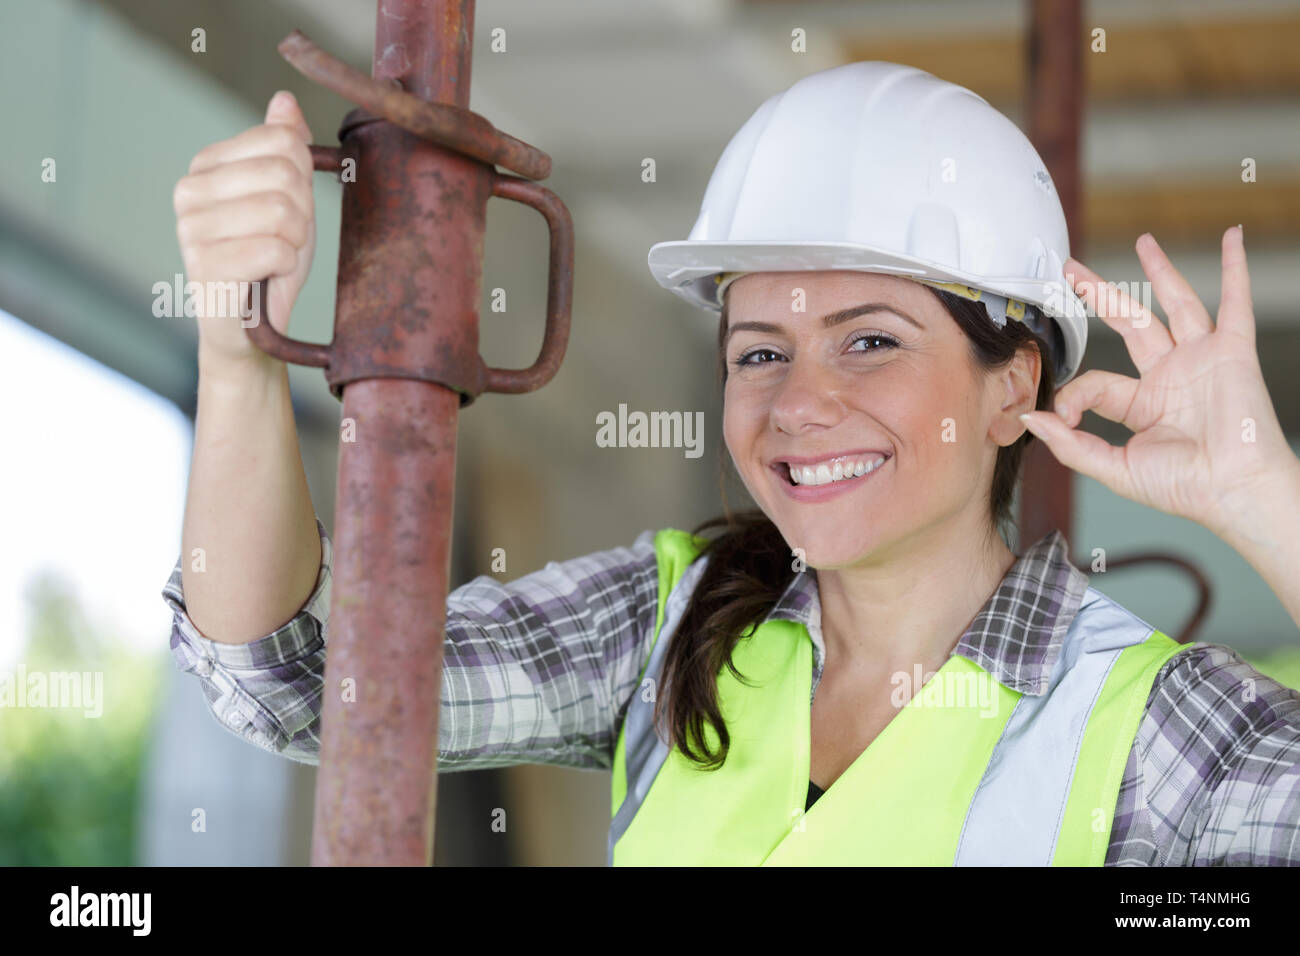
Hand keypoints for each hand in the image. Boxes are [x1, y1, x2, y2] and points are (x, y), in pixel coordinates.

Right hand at [172, 90, 316, 374]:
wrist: (251, 329)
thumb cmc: (269, 261)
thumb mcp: (288, 197)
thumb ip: (283, 148)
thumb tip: (284, 101)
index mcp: (206, 165)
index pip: (283, 141)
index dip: (304, 179)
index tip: (291, 208)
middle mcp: (189, 191)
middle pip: (285, 173)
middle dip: (303, 212)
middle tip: (286, 239)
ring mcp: (190, 229)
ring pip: (283, 211)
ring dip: (296, 242)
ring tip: (274, 259)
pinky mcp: (204, 267)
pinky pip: (275, 249)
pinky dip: (284, 267)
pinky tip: (265, 278)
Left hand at [1019, 227, 1297, 541]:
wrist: (1234, 491)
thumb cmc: (1186, 487)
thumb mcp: (1115, 468)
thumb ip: (1071, 445)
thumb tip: (1030, 421)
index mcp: (1143, 403)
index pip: (1097, 381)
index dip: (1075, 395)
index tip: (1064, 415)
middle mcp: (1171, 375)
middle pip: (1129, 322)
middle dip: (1099, 294)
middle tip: (1071, 269)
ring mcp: (1201, 359)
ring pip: (1175, 304)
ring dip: (1159, 271)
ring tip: (1142, 241)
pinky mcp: (1232, 352)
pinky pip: (1235, 302)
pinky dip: (1235, 269)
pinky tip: (1232, 239)